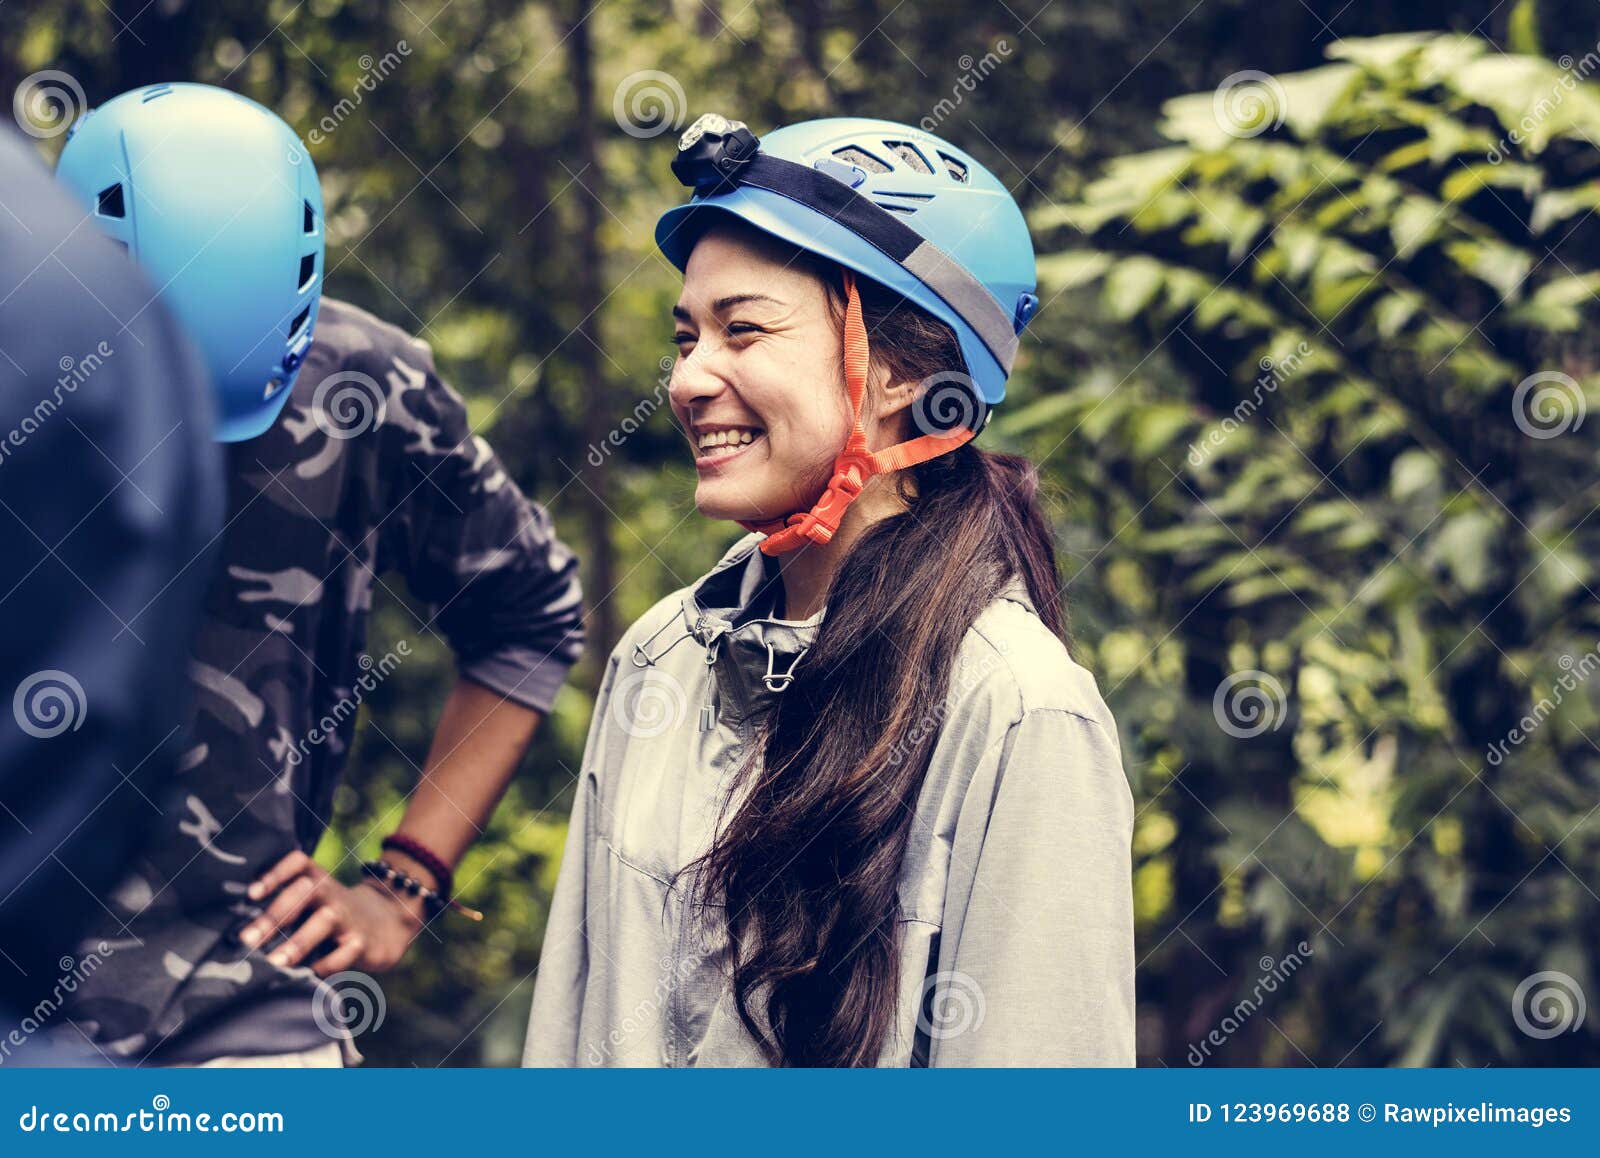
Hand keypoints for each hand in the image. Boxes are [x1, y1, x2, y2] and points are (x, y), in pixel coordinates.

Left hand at [239, 850, 424, 975]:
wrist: (388, 924)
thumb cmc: (332, 916)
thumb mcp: (314, 901)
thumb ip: (285, 907)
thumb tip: (237, 933)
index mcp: (316, 880)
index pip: (298, 862)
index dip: (275, 873)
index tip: (251, 894)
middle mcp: (332, 894)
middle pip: (305, 892)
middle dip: (275, 915)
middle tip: (248, 940)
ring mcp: (349, 918)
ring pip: (324, 921)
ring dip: (297, 942)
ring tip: (275, 963)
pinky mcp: (363, 943)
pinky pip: (345, 953)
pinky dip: (325, 965)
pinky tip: (306, 976)